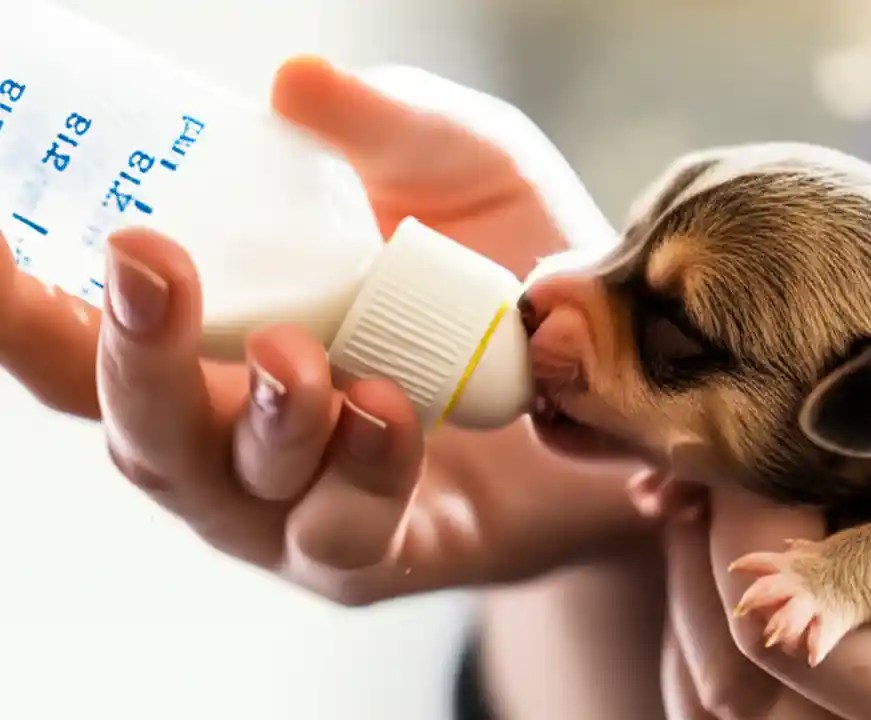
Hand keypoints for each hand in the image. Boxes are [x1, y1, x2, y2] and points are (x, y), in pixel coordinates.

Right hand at [1, 57, 650, 601]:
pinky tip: (390, 413)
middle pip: (132, 419)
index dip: (16, 298)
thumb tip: (292, 80)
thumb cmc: (506, 268)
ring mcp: (294, 503)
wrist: (613, 380)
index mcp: (217, 333)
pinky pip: (338, 534)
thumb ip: (382, 127)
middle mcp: (231, 426)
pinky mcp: (373, 552)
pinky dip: (357, 472)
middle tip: (152, 265)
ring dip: (257, 416)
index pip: (80, 330)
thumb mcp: (461, 168)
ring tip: (306, 358)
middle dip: (125, 349)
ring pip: (224, 485)